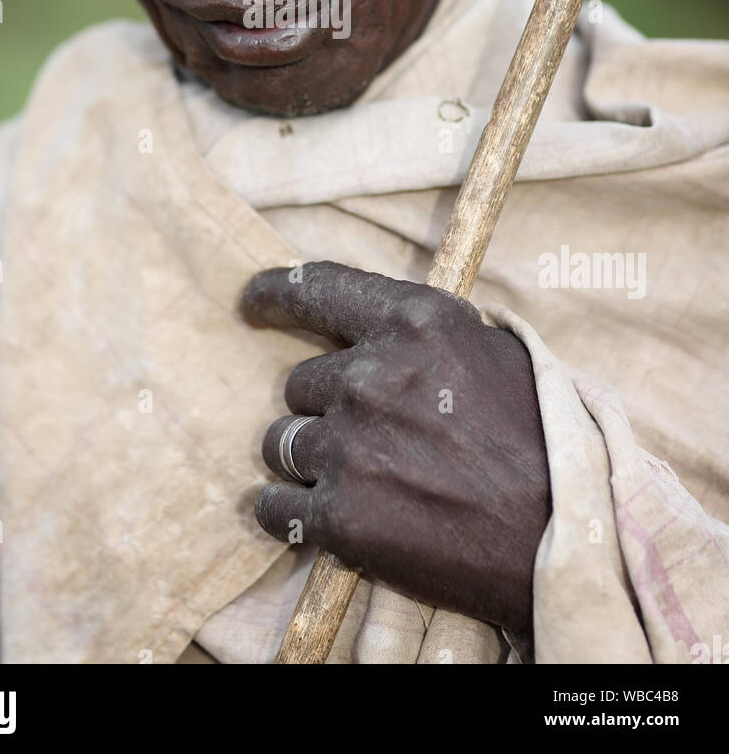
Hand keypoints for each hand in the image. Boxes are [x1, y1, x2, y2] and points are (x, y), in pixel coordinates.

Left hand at [243, 261, 550, 635]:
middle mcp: (374, 374)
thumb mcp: (491, 352)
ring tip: (367, 482)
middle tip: (377, 439)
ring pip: (283, 442)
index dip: (275, 293)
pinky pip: (275, 505)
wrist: (572, 537)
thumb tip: (368, 326)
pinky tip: (331, 518)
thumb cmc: (542, 441)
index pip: (318, 287)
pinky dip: (290, 512)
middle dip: (326, 408)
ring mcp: (353, 445)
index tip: (251, 301)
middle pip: (300, 381)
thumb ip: (421, 336)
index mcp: (416, 321)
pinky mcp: (342, 515)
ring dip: (309, 460)